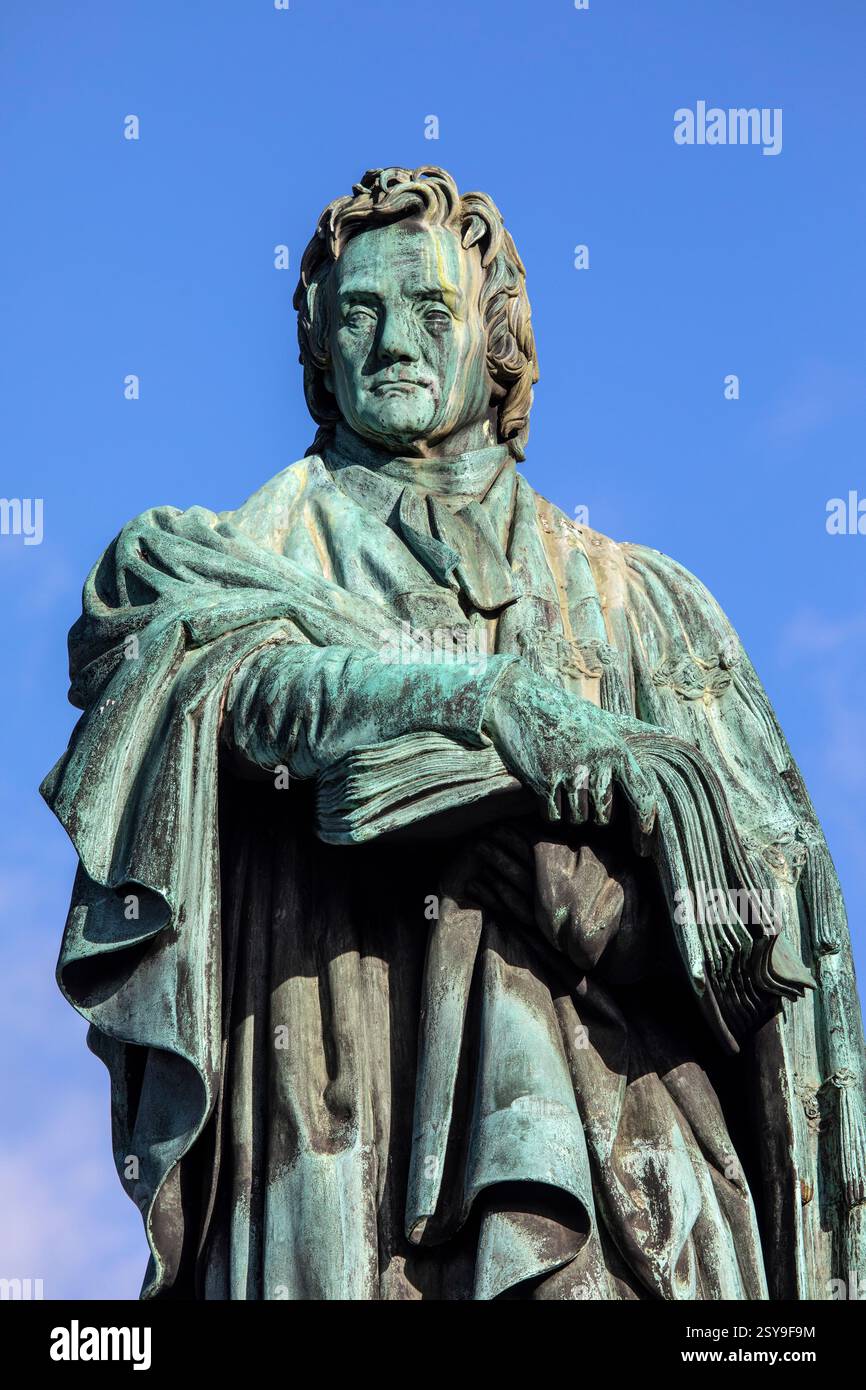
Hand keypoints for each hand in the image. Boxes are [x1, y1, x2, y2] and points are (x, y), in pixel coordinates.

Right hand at [482, 661, 656, 830]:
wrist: (521, 700)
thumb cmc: (568, 713)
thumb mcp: (604, 720)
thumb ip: (636, 731)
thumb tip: (672, 733)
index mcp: (617, 750)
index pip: (643, 797)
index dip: (645, 828)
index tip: (643, 849)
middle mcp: (597, 761)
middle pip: (604, 817)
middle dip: (595, 815)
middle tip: (582, 796)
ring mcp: (569, 771)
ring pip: (577, 818)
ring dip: (570, 812)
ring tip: (563, 787)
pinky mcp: (543, 779)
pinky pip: (552, 815)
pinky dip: (549, 810)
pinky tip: (546, 790)